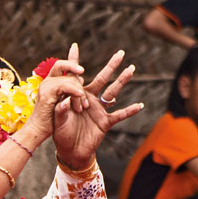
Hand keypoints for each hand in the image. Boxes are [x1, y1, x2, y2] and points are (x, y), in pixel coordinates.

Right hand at [22, 51, 87, 144]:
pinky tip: (79, 97)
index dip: (70, 58)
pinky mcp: (47, 94)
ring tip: (83, 106)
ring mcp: (46, 86)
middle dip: (77, 77)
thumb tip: (80, 78)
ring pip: (68, 78)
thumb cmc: (50, 122)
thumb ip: (70, 91)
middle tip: (84, 99)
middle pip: (65, 67)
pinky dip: (74, 90)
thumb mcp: (63, 104)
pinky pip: (65, 85)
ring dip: (78, 90)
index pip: (61, 65)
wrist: (38, 133)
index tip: (77, 52)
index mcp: (51, 83)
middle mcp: (47, 82)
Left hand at [52, 44, 142, 169]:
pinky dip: (129, 111)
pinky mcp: (105, 122)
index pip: (76, 77)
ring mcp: (99, 110)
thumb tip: (65, 100)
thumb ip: (61, 111)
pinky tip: (139, 105)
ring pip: (113, 92)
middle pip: (103, 79)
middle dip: (111, 66)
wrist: (70, 152)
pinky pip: (119, 115)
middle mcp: (90, 100)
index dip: (74, 62)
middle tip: (121, 53)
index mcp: (77, 97)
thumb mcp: (58, 122)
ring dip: (122, 81)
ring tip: (131, 69)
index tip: (74, 45)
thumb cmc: (61, 135)